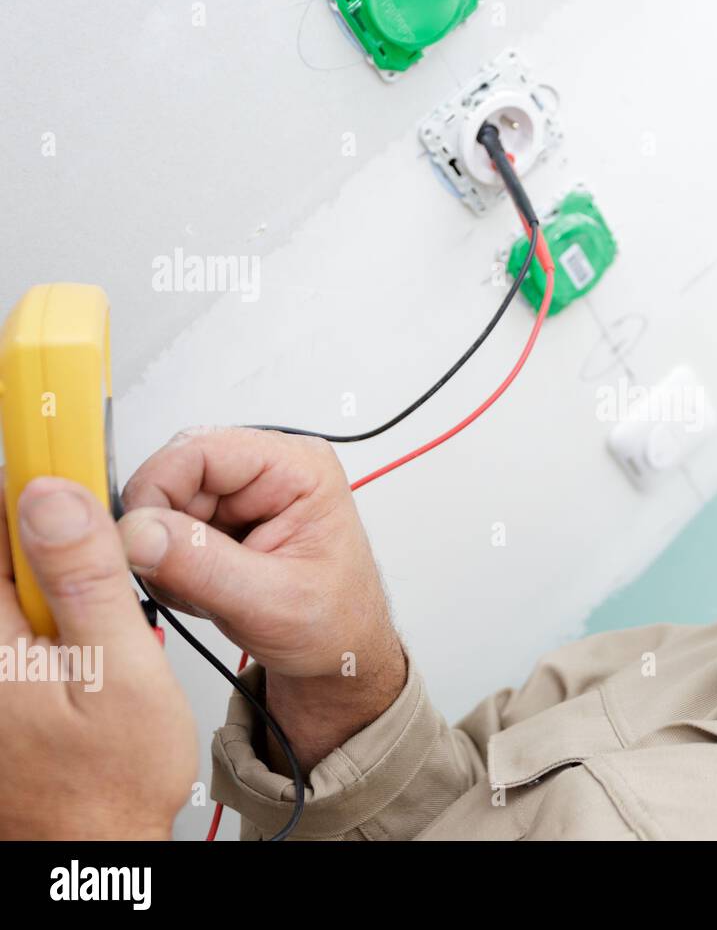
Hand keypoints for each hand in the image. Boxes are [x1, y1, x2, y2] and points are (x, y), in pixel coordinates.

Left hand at [0, 473, 196, 838]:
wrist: (91, 847)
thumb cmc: (107, 781)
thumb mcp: (119, 668)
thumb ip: (86, 576)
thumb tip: (56, 495)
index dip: (38, 483)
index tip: (70, 454)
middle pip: (2, 548)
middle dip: (54, 536)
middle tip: (104, 568)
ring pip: (10, 578)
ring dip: (58, 575)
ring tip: (102, 621)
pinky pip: (15, 611)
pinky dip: (52, 606)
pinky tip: (86, 638)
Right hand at [118, 427, 405, 768]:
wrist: (339, 656)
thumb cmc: (334, 624)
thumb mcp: (270, 602)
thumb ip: (203, 566)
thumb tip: (139, 532)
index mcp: (300, 469)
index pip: (200, 449)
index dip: (156, 490)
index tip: (138, 541)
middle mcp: (272, 469)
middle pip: (174, 474)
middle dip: (161, 532)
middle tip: (178, 581)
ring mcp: (246, 494)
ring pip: (164, 504)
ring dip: (166, 555)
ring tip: (205, 593)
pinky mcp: (225, 519)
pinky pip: (166, 530)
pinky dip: (170, 566)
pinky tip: (204, 591)